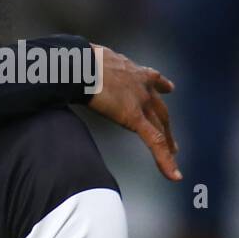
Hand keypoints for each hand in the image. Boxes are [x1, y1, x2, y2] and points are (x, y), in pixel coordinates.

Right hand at [87, 44, 178, 180]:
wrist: (78, 64)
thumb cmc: (74, 61)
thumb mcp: (85, 61)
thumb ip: (85, 69)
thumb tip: (64, 70)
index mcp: (131, 71)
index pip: (151, 80)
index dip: (160, 86)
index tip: (169, 88)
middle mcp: (142, 85)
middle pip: (160, 109)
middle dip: (165, 124)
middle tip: (172, 139)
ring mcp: (141, 102)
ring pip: (161, 128)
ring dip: (168, 144)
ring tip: (173, 156)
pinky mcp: (135, 118)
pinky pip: (154, 142)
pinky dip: (165, 160)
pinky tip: (174, 176)